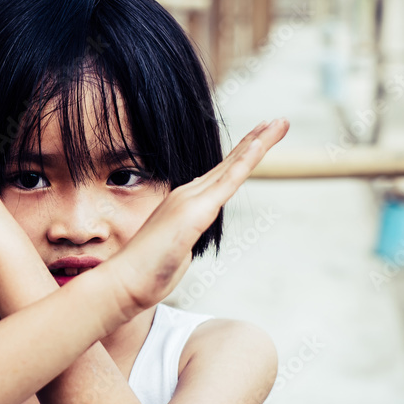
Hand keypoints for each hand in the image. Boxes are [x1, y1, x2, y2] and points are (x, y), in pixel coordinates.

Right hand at [105, 119, 289, 316]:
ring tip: (279, 123)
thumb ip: (182, 244)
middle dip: (256, 140)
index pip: (220, 176)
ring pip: (233, 166)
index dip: (241, 156)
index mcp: (184, 204)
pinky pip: (227, 182)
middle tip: (278, 122)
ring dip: (258, 142)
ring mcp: (190, 200)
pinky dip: (245, 161)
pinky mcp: (195, 211)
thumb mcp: (173, 255)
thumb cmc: (146, 275)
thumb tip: (183, 246)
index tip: (259, 140)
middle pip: (230, 164)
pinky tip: (260, 145)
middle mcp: (187, 195)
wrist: (124, 282)